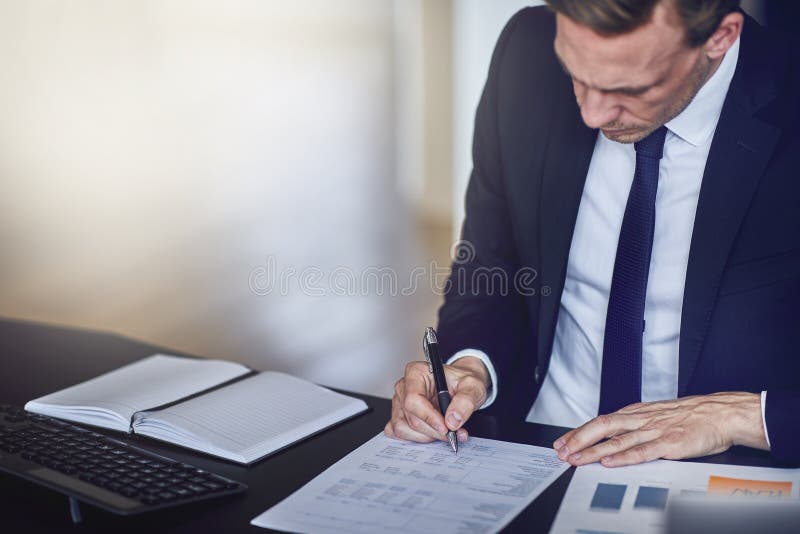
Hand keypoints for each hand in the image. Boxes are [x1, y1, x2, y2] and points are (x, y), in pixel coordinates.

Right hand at [384, 356, 488, 443]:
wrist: (461, 386)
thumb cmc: (462, 381)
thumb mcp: (473, 386)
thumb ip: (465, 401)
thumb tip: (453, 420)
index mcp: (417, 372)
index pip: (413, 399)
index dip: (429, 417)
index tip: (446, 428)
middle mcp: (404, 386)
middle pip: (411, 417)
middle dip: (434, 431)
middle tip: (454, 434)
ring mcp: (399, 402)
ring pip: (404, 428)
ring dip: (427, 436)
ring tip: (446, 433)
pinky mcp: (399, 415)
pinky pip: (400, 433)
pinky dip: (418, 438)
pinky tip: (433, 434)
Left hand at [553, 392, 768, 466]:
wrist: (722, 413)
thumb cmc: (692, 416)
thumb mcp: (658, 415)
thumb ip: (637, 425)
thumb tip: (615, 436)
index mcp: (637, 412)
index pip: (601, 421)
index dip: (580, 432)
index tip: (563, 442)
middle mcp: (641, 419)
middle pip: (602, 427)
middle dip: (578, 439)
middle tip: (562, 451)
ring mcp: (654, 430)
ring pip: (617, 440)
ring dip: (593, 451)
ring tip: (576, 459)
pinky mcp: (669, 443)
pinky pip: (642, 450)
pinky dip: (624, 456)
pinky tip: (609, 462)